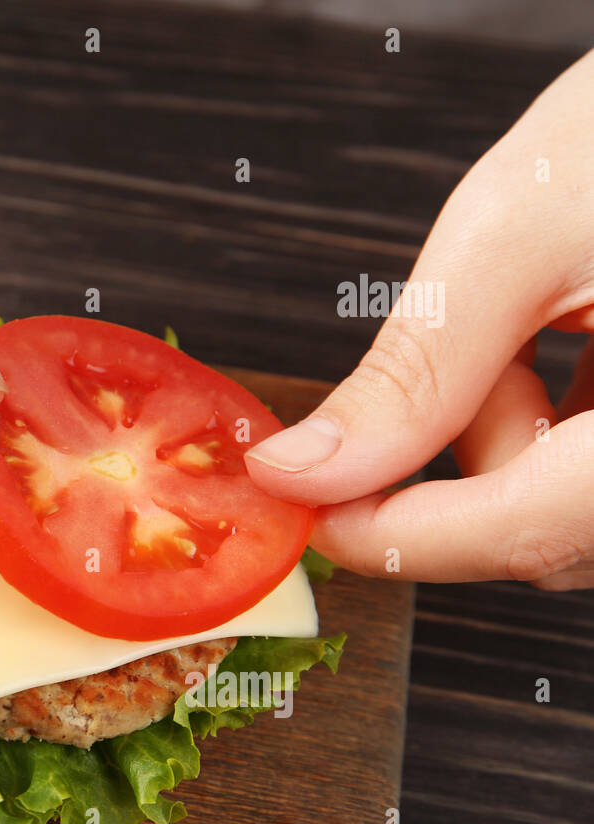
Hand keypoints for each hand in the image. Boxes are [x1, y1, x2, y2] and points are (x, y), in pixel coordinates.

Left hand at [245, 51, 593, 589]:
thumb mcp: (518, 235)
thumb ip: (413, 373)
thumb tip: (309, 470)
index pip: (530, 534)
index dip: (396, 537)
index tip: (307, 511)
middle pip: (549, 526)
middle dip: (468, 446)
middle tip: (464, 344)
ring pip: (569, 498)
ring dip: (519, 420)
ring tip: (551, 308)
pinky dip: (565, 410)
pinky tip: (580, 329)